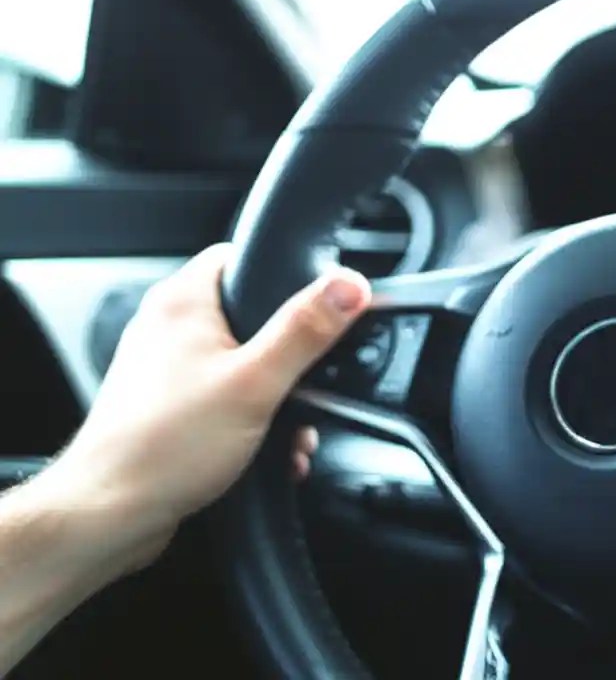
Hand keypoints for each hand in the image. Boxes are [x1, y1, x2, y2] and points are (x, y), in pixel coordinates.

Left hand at [51, 244, 369, 567]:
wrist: (112, 513)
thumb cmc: (163, 447)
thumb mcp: (257, 382)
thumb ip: (306, 330)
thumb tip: (348, 287)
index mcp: (182, 302)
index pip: (242, 256)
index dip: (287, 275)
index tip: (320, 302)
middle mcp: (167, 328)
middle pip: (252, 316)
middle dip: (291, 357)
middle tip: (307, 382)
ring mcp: (166, 369)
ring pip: (243, 364)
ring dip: (278, 398)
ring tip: (290, 430)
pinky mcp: (170, 408)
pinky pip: (226, 400)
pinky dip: (254, 421)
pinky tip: (270, 452)